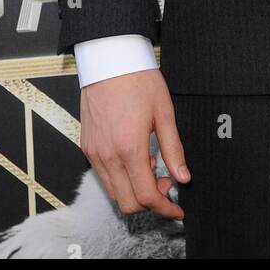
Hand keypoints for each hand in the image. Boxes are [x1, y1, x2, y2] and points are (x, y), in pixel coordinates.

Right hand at [79, 67, 189, 219]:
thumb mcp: (164, 112)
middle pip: (127, 203)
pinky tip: (132, 157)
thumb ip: (173, 149)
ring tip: (148, 165)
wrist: (109, 59)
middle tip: (164, 184)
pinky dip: (120, 178)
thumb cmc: (137, 79)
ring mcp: (94, 152)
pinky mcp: (87, 146)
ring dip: (134, 190)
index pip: (146, 197)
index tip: (176, 209)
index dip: (165, 209)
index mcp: (130, 149)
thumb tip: (183, 176)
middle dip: (150, 202)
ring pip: (114, 193)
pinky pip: (103, 176)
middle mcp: (108, 155)